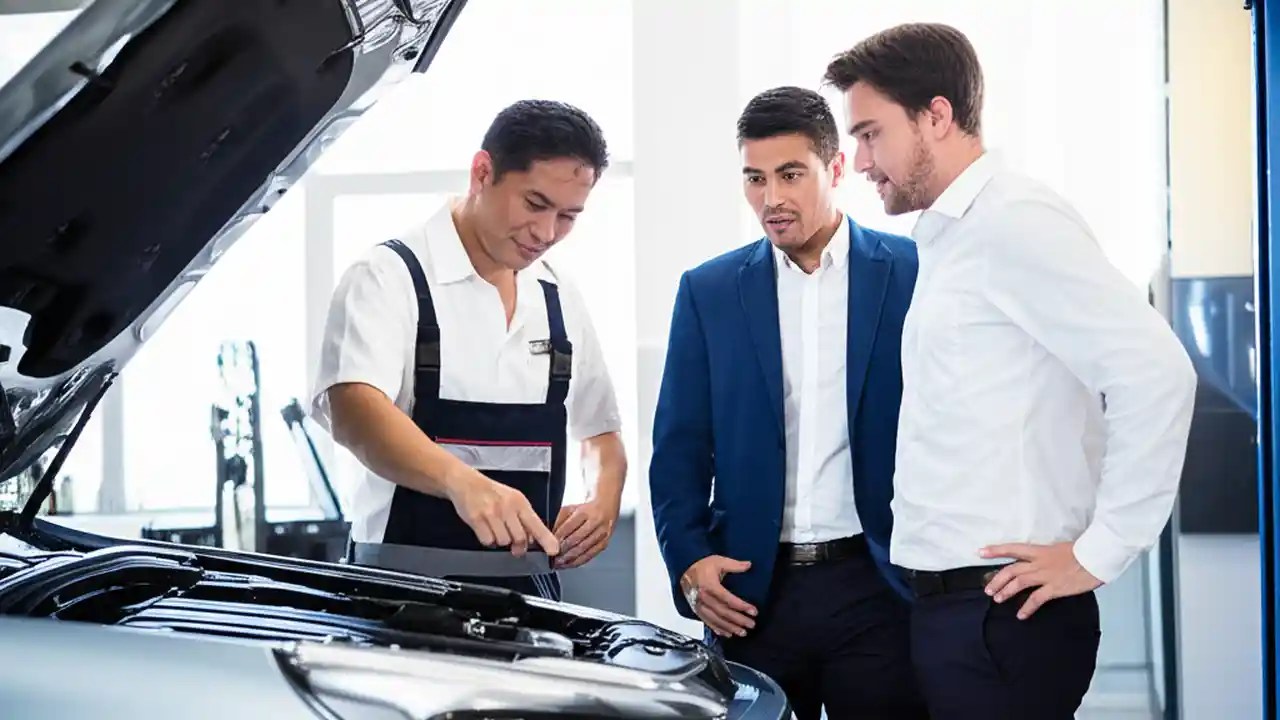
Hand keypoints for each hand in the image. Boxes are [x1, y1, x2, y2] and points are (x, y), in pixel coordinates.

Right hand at [444, 466, 559, 557]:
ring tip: (494, 527)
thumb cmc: (491, 493)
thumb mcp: (512, 500)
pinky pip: (487, 541)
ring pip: (503, 542)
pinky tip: (485, 528)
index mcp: (519, 502)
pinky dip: (487, 540)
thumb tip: (532, 541)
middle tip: (513, 543)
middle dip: (518, 545)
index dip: (546, 539)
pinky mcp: (476, 519)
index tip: (553, 550)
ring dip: (500, 540)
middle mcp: (507, 507)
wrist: (466, 482)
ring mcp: (491, 513)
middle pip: (520, 538)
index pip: (536, 524)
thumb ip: (523, 520)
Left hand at [552, 496, 620, 568]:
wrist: (606, 508)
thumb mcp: (570, 509)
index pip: (569, 526)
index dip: (558, 537)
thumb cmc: (586, 509)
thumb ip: (559, 520)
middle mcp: (596, 522)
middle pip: (577, 539)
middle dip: (563, 550)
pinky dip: (578, 562)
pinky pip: (590, 555)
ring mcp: (602, 533)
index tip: (549, 544)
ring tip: (559, 563)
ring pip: (584, 549)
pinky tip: (569, 564)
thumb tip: (549, 535)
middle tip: (552, 557)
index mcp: (585, 512)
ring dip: (570, 558)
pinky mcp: (605, 543)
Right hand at [681, 555, 756, 637]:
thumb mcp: (718, 561)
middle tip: (751, 624)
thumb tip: (749, 565)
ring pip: (716, 620)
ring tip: (742, 632)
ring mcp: (699, 606)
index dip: (741, 606)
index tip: (753, 611)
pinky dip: (718, 629)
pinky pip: (708, 622)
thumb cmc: (702, 566)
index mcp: (709, 586)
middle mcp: (703, 598)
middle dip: (738, 620)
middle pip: (723, 612)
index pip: (728, 599)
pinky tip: (728, 634)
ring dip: (730, 627)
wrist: (685, 570)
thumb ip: (734, 565)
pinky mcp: (697, 610)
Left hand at [979, 542, 1101, 619]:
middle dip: (997, 579)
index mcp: (1039, 550)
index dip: (996, 550)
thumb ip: (1048, 556)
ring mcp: (1045, 575)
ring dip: (1006, 592)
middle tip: (988, 589)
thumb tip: (1042, 561)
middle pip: (1011, 570)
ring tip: (998, 599)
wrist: (1096, 556)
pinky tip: (1021, 615)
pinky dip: (1027, 607)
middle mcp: (1038, 562)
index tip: (981, 552)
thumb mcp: (1060, 549)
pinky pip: (1036, 599)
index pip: (1013, 548)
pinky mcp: (1054, 588)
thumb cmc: (1083, 551)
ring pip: (1019, 583)